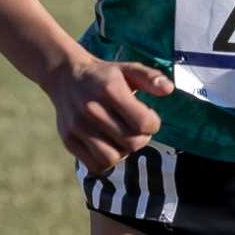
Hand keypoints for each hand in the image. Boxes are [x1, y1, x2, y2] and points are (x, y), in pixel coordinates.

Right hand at [48, 56, 171, 173]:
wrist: (65, 77)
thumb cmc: (104, 76)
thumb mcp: (128, 70)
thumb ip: (151, 78)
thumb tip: (169, 89)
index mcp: (110, 89)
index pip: (143, 123)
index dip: (153, 124)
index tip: (149, 118)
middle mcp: (91, 109)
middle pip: (131, 143)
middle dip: (141, 139)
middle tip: (136, 129)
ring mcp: (77, 126)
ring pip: (112, 158)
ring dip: (123, 152)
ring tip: (122, 138)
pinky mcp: (68, 140)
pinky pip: (95, 165)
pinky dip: (106, 161)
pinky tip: (108, 146)